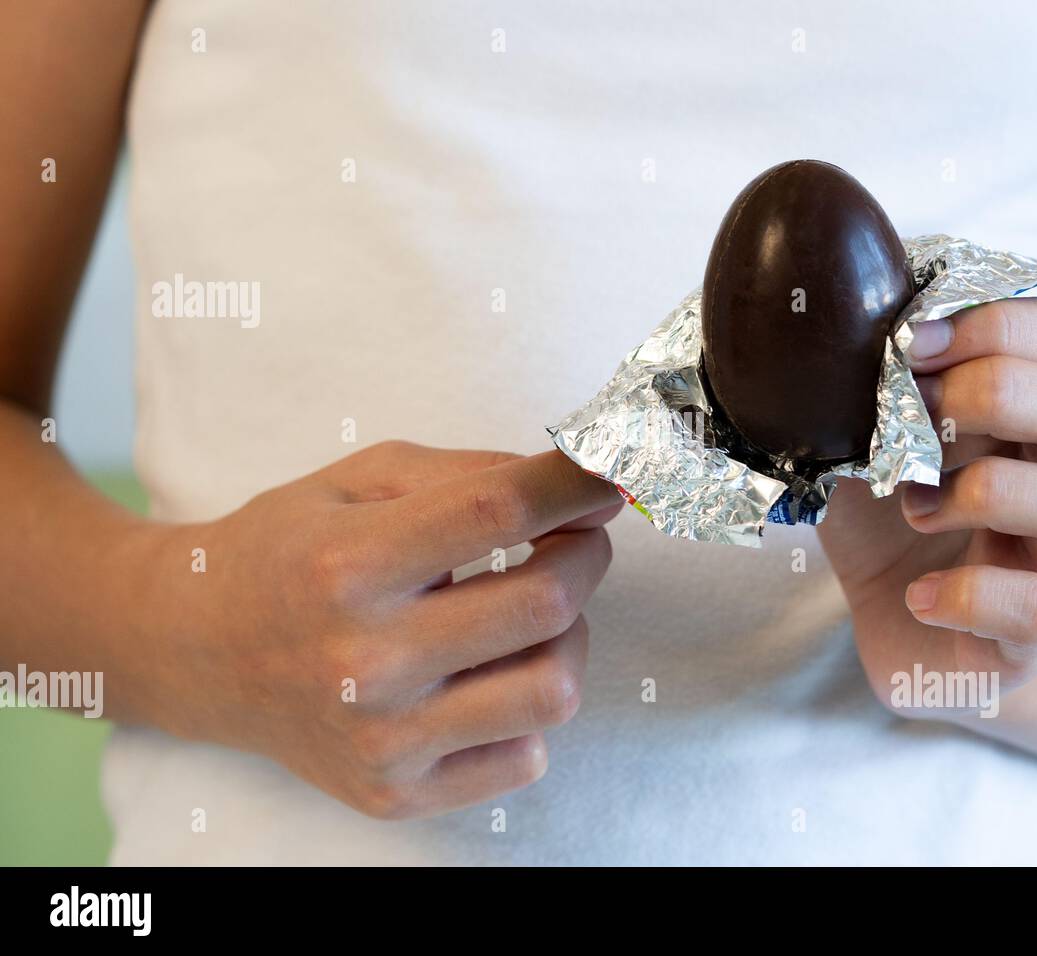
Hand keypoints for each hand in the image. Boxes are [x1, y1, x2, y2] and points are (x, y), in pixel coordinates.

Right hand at [121, 442, 621, 818]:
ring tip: (533, 612)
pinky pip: (526, 755)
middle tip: (572, 537)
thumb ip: (473, 473)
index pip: (500, 512)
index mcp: (350, 565)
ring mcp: (381, 739)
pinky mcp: (395, 793)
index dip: (578, 482)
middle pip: (545, 602)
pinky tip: (492, 676)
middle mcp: (364, 661)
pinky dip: (529, 708)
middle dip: (586, 553)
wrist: (197, 650)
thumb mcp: (361, 479)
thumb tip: (586, 487)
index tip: (612, 468)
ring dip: (569, 636)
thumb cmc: (291, 549)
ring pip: (554, 689)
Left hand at [817, 299, 1036, 714]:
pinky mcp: (1031, 634)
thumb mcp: (864, 444)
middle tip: (920, 416)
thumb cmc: (887, 521)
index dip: (1000, 325)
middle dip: (999, 393)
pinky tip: (918, 595)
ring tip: (914, 507)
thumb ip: (861, 394)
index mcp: (1026, 415)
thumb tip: (826, 340)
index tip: (912, 345)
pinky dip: (968, 595)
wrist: (897, 626)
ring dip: (989, 492)